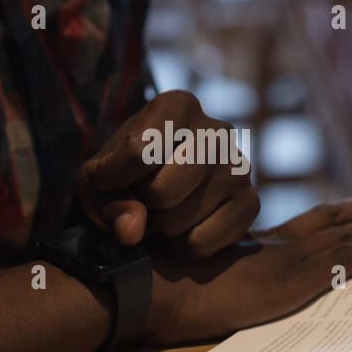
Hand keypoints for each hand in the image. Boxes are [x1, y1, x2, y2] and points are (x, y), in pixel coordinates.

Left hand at [77, 90, 259, 259]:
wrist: (166, 190)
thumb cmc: (128, 175)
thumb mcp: (99, 179)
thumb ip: (107, 201)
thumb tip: (132, 231)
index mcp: (179, 105)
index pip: (139, 151)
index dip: (110, 179)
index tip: (106, 180)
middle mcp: (218, 131)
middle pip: (162, 192)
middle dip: (140, 208)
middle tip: (140, 201)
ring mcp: (241, 168)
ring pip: (178, 222)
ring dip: (158, 230)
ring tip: (162, 213)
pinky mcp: (252, 203)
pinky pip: (200, 243)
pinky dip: (181, 246)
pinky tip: (185, 227)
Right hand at [143, 192, 351, 345]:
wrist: (158, 291)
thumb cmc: (169, 289)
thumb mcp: (210, 278)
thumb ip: (234, 275)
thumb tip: (244, 285)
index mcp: (261, 244)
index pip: (314, 221)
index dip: (345, 212)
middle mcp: (281, 244)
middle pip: (338, 219)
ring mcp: (290, 259)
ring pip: (351, 234)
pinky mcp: (297, 277)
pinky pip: (349, 258)